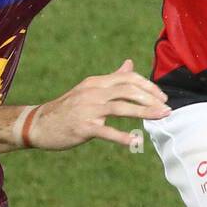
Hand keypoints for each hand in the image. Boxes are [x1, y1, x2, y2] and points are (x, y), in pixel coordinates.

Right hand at [29, 60, 169, 149]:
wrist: (39, 124)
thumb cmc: (68, 108)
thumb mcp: (89, 89)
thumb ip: (112, 78)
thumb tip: (130, 63)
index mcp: (96, 82)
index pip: (128, 78)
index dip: (148, 86)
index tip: (162, 97)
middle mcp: (93, 92)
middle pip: (128, 90)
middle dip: (151, 98)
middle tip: (167, 109)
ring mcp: (88, 109)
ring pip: (121, 108)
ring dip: (144, 113)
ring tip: (161, 118)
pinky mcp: (83, 127)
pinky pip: (106, 131)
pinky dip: (122, 137)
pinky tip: (136, 142)